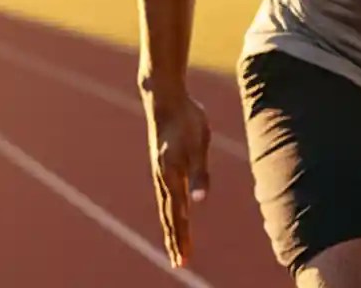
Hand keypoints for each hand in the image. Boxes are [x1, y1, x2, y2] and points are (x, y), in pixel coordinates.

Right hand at [141, 90, 210, 267]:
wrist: (164, 97)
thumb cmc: (186, 119)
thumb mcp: (198, 145)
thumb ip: (199, 174)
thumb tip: (200, 201)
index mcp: (171, 176)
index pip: (178, 214)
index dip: (181, 237)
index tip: (183, 259)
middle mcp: (162, 177)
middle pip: (168, 215)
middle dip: (175, 239)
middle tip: (179, 262)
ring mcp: (159, 170)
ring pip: (165, 206)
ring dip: (171, 227)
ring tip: (175, 244)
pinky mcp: (161, 163)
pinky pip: (165, 194)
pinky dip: (168, 210)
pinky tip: (173, 213)